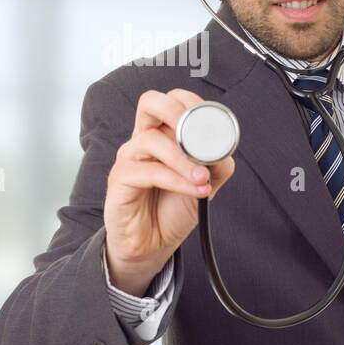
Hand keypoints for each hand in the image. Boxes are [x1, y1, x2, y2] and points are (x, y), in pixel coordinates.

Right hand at [105, 88, 236, 294]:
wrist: (154, 243)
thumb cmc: (174, 207)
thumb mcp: (206, 183)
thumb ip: (217, 162)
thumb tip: (224, 149)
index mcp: (162, 134)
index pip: (170, 100)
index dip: (193, 103)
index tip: (214, 124)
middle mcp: (142, 140)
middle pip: (150, 102)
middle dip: (179, 113)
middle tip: (201, 136)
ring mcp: (129, 159)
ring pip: (152, 140)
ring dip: (185, 159)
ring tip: (203, 179)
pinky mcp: (120, 180)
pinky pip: (148, 171)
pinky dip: (177, 180)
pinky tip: (195, 190)